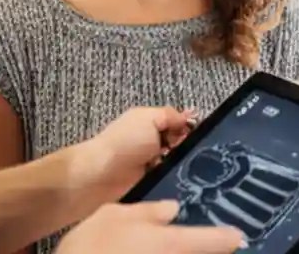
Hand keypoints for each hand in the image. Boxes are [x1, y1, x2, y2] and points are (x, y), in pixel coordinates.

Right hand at [54, 201, 242, 253]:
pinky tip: (148, 250)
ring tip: (183, 246)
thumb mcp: (113, 215)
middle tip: (215, 243)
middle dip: (211, 250)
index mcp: (172, 244)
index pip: (215, 241)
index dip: (229, 237)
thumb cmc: (91, 247)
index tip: (238, 236)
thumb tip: (173, 209)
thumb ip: (148, 212)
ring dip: (192, 253)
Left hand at [75, 107, 196, 210]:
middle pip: (180, 143)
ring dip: (180, 164)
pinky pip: (169, 179)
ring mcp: (150, 163)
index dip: (189, 128)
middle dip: (187, 147)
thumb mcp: (150, 118)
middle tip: (188, 151)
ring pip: (177, 163)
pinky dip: (173, 179)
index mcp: (149, 121)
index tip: (197, 135)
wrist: (101, 175)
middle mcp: (151, 141)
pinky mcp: (149, 182)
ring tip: (181, 166)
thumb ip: (171, 115)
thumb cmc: (123, 143)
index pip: (178, 123)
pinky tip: (175, 179)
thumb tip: (188, 118)